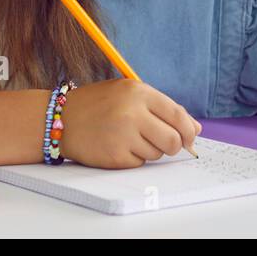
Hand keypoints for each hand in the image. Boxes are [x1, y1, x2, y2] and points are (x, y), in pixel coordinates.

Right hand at [62, 78, 200, 167]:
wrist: (60, 119)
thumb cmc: (99, 105)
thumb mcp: (129, 94)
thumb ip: (162, 108)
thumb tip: (196, 129)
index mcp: (139, 92)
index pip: (177, 114)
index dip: (188, 129)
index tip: (190, 138)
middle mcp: (132, 112)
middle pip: (172, 139)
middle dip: (173, 146)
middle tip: (163, 144)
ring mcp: (122, 135)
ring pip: (157, 153)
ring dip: (149, 150)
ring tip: (129, 138)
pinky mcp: (114, 156)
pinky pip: (139, 163)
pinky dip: (133, 158)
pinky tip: (118, 146)